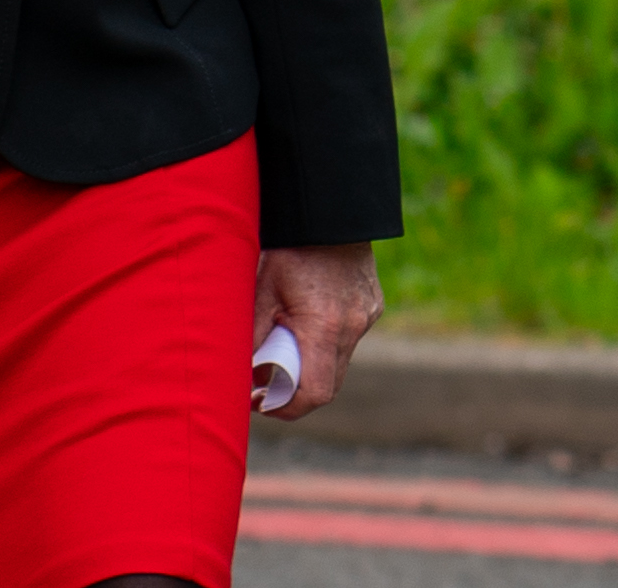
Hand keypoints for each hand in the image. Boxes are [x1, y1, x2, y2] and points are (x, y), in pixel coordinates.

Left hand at [252, 242, 381, 419]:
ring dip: (312, 364)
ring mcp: (367, 316)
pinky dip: (327, 340)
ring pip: (339, 361)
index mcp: (323, 326)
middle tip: (267, 379)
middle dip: (296, 389)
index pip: (314, 393)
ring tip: (285, 342)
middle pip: (329, 384)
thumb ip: (253, 337)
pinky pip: (349, 337)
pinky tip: (308, 319)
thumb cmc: (289, 247)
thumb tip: (243, 375)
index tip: (262, 401)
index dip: (286, 407)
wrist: (329, 209)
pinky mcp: (373, 305)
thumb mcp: (261, 290)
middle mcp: (352, 327)